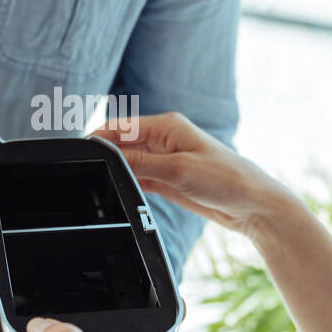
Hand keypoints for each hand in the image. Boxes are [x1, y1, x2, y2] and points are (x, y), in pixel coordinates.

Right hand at [92, 112, 293, 241]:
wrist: (252, 206)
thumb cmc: (226, 179)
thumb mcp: (178, 169)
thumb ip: (141, 161)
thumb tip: (110, 154)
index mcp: (166, 125)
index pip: (120, 126)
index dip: (98, 138)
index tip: (79, 153)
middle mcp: (163, 139)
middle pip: (121, 144)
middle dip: (106, 157)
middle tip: (87, 176)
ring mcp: (165, 160)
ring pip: (129, 163)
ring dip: (118, 173)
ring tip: (104, 187)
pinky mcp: (168, 180)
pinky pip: (140, 179)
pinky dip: (130, 185)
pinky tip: (122, 195)